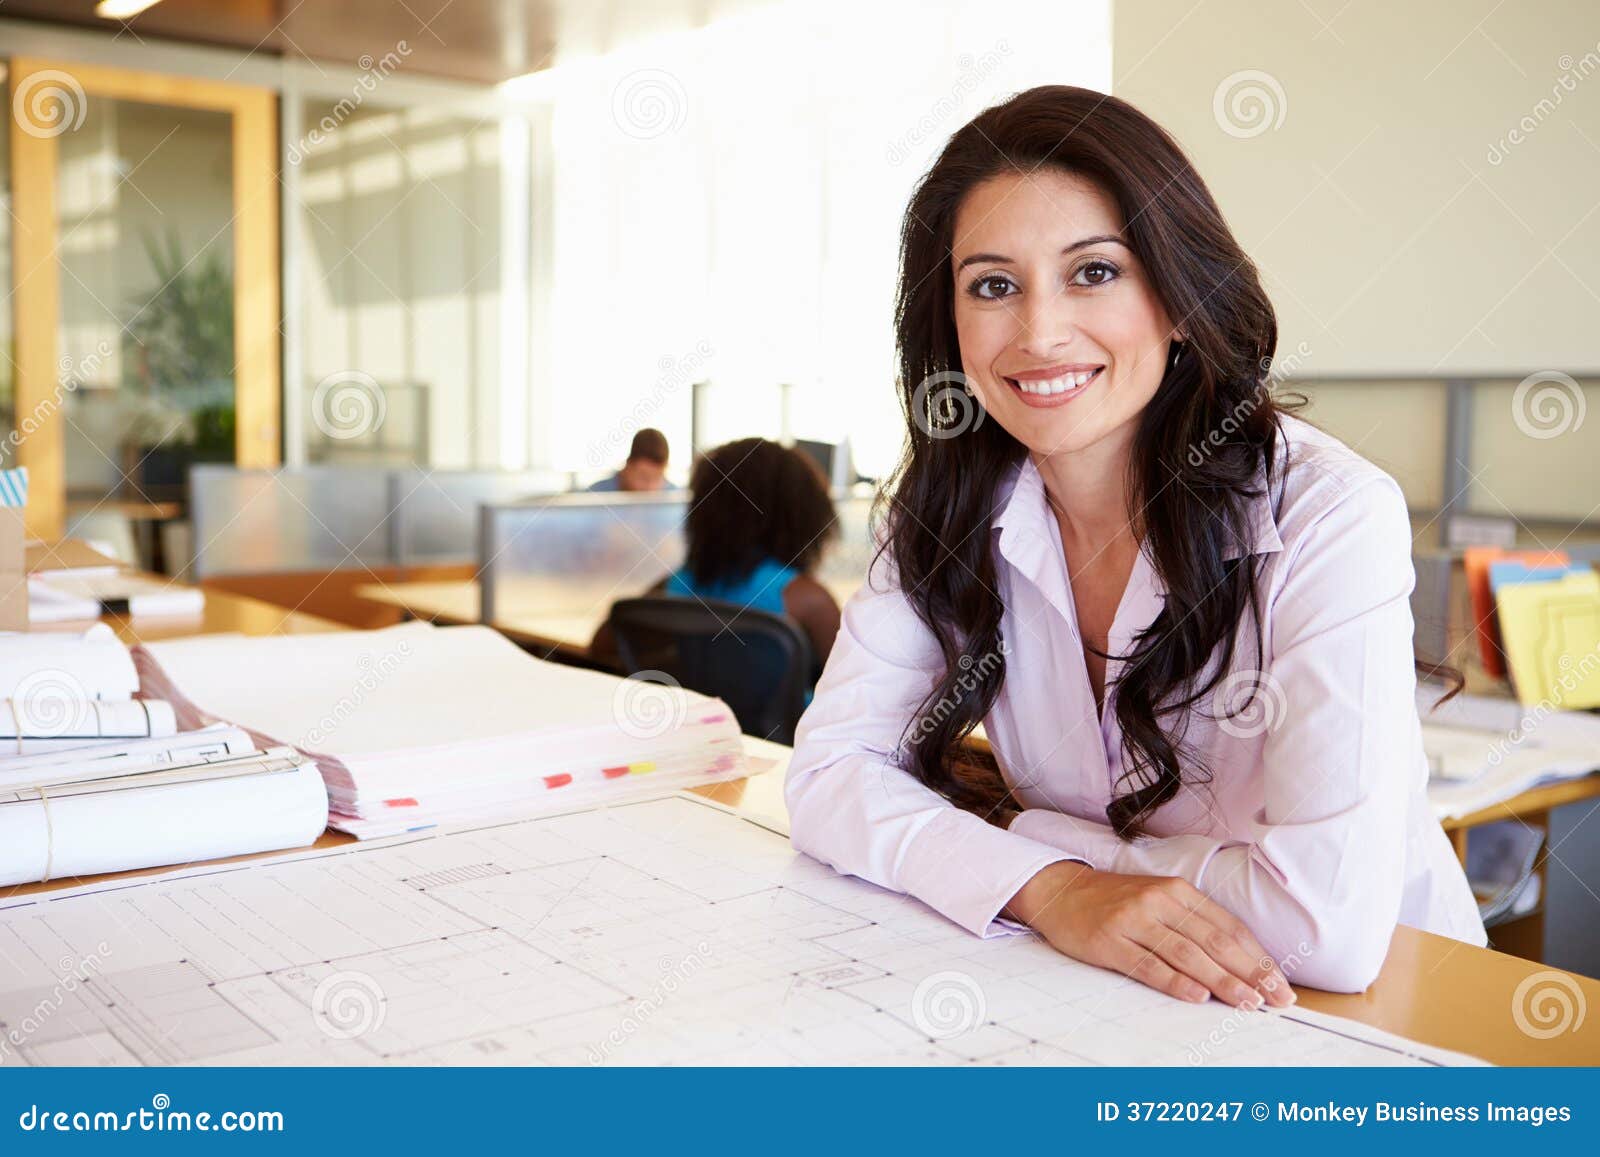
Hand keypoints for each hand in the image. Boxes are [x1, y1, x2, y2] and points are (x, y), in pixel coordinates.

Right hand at [1003, 861, 1293, 1008]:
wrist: (1061, 891)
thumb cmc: (1117, 902)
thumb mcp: (1159, 900)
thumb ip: (1194, 924)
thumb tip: (1240, 964)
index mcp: (1179, 891)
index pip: (1229, 928)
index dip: (1259, 958)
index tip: (1282, 986)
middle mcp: (1160, 901)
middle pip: (1215, 941)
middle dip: (1251, 973)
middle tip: (1279, 999)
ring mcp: (1134, 920)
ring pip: (1187, 954)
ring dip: (1221, 981)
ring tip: (1248, 1002)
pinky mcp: (1110, 940)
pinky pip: (1148, 964)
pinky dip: (1175, 982)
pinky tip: (1196, 996)